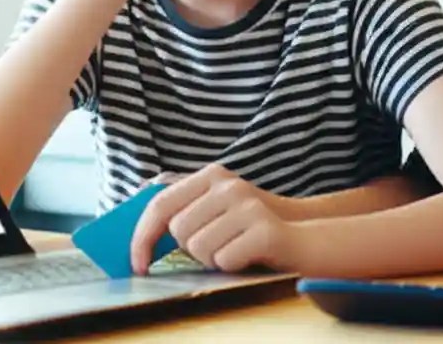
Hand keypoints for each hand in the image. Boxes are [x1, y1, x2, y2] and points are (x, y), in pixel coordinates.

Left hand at [130, 164, 303, 274]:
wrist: (305, 237)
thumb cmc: (252, 230)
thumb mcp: (217, 211)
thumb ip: (185, 211)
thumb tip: (140, 234)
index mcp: (212, 176)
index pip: (160, 204)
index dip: (142, 236)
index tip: (136, 264)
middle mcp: (228, 185)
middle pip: (178, 231)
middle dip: (191, 251)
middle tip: (218, 248)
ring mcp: (247, 205)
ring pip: (199, 248)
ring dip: (214, 260)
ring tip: (236, 250)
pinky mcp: (264, 230)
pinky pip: (224, 260)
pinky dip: (232, 266)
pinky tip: (249, 257)